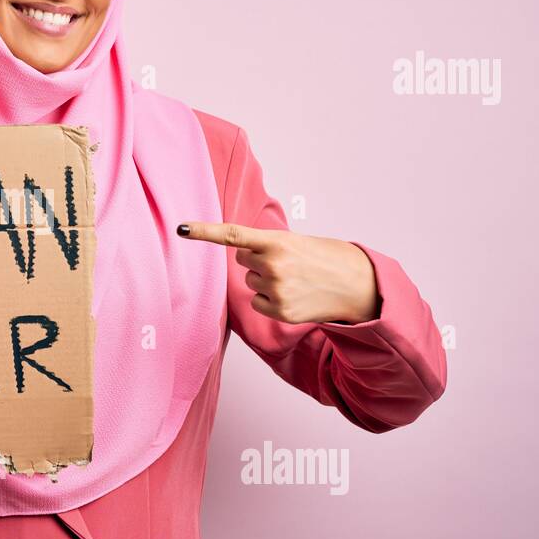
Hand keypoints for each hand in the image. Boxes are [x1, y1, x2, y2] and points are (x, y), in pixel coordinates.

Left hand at [177, 222, 378, 324]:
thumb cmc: (324, 258)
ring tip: (294, 279)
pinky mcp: (279, 311)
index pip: (232, 235)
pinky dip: (270, 299)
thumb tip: (240, 254)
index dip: (204, 232)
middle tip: (287, 262)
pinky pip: (257, 302)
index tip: (182, 228)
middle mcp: (273, 265)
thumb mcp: (295, 242)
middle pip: (242, 261)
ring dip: (266, 279)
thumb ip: (266, 246)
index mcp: (276, 242)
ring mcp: (275, 290)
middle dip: (258, 260)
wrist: (355, 284)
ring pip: (250, 281)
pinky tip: (291, 295)